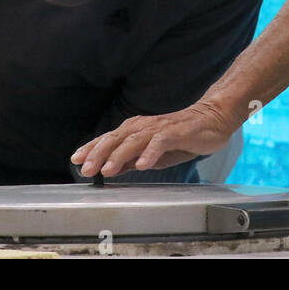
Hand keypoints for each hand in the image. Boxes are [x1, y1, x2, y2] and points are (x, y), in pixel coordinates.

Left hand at [71, 100, 237, 177]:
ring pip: (134, 140)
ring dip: (119, 155)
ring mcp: (160, 128)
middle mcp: (144, 126)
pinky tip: (141, 165)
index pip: (109, 139)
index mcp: (136, 130)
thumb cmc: (182, 136)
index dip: (91, 149)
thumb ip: (132, 159)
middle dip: (99, 153)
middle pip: (116, 138)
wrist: (213, 119)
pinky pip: (160, 142)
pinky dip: (149, 153)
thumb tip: (111, 169)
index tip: (75, 161)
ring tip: (107, 170)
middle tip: (85, 169)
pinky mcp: (176, 131)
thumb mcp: (153, 153)